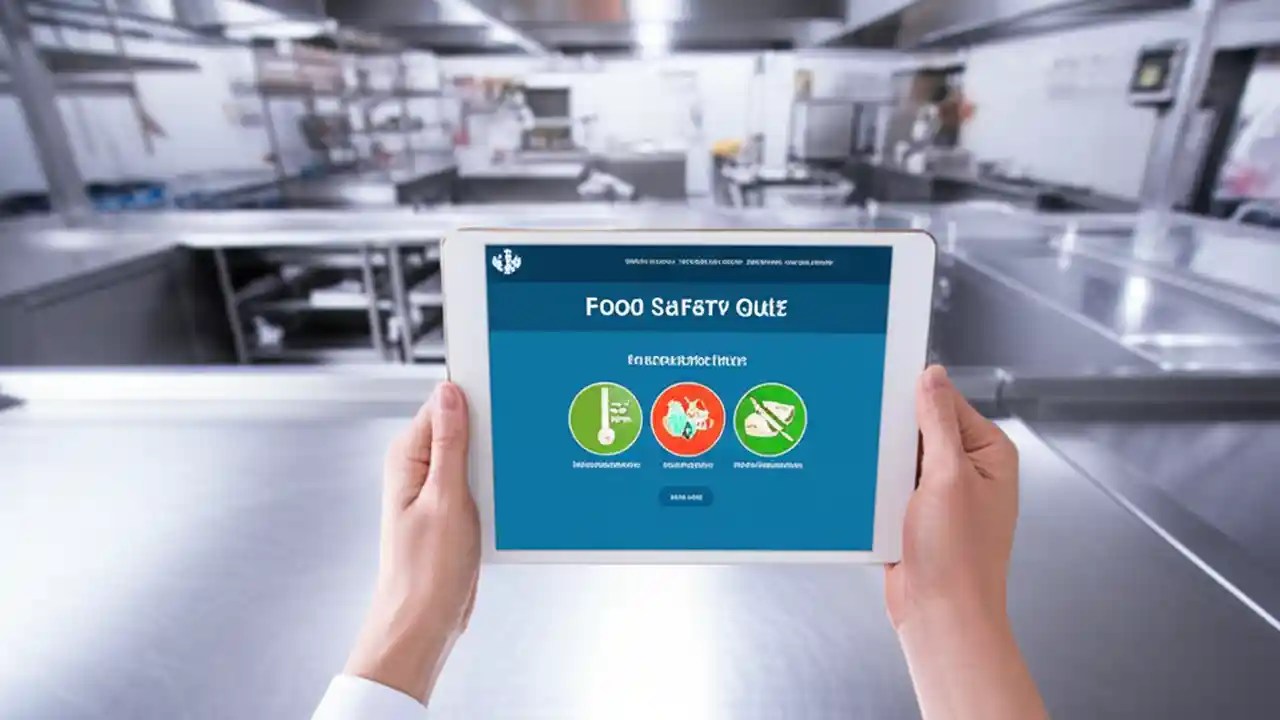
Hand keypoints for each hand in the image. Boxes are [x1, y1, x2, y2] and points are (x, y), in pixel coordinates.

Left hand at [344, 381, 480, 703]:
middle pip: (462, 426)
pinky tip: (506, 497)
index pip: (443, 403)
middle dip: (490, 434)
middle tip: (510, 449)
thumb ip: (450, 443)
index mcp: (408, 456)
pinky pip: (479, 480)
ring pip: (475, 455)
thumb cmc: (425, 572)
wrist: (425, 621)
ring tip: (505, 482)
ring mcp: (435, 487)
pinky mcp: (452, 507)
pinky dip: (495, 485)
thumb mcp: (445, 499)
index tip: (503, 400)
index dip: (475, 399)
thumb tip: (451, 393)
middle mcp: (418, 467)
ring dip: (495, 463)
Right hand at [885, 366, 1046, 719]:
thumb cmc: (958, 559)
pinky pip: (888, 486)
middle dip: (894, 435)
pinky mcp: (915, 514)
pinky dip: (874, 488)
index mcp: (989, 454)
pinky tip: (866, 494)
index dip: (914, 399)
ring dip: (881, 464)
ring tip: (874, 477)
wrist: (939, 617)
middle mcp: (969, 470)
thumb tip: (932, 377)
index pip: (947, 403)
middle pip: (919, 428)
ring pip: (899, 457)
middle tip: (878, 445)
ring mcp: (941, 493)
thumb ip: (938, 421)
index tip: (884, 394)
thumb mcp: (948, 476)